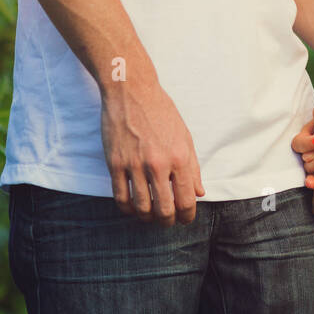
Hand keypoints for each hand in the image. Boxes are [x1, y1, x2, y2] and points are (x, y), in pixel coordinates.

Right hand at [100, 80, 204, 225]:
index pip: (186, 200)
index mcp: (179, 158)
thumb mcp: (184, 136)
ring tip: (150, 215)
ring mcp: (134, 165)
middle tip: (167, 221)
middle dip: (168, 221)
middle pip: (164, 209)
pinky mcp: (115, 163)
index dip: (187, 216)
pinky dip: (127, 209)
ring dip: (147, 217)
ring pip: (141, 207)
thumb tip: (199, 193)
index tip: (185, 218)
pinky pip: (120, 197)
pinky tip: (132, 208)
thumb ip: (193, 167)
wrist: (131, 91)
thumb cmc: (161, 112)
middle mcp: (158, 164)